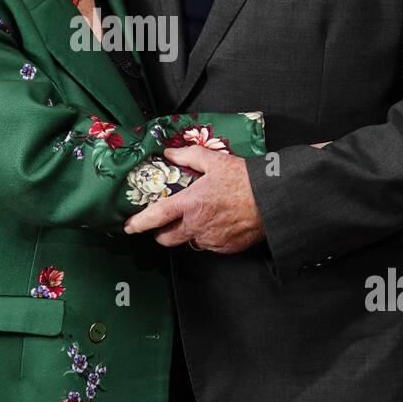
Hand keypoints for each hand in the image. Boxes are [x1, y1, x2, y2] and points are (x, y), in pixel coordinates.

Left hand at [122, 145, 265, 253]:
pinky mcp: (225, 248)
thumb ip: (188, 156)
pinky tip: (219, 222)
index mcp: (191, 203)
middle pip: (167, 239)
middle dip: (162, 234)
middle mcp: (197, 225)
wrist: (274, 199)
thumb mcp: (215, 161)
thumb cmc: (246, 179)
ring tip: (203, 217)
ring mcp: (211, 239)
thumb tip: (170, 153)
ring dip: (190, 233)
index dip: (139, 223)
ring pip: (190, 241)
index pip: (157, 216)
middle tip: (166, 224)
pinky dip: (209, 237)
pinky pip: (209, 245)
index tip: (129, 226)